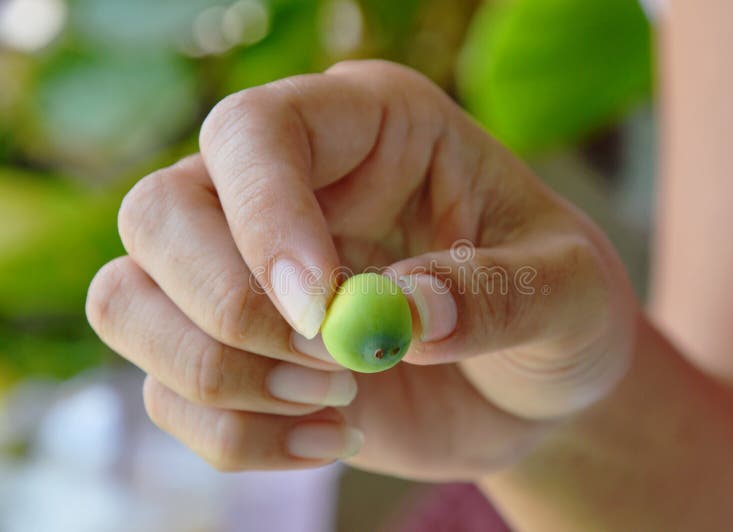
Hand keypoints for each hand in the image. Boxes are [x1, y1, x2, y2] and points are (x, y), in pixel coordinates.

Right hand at [86, 61, 635, 479]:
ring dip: (218, 375)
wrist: (532, 388)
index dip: (264, 218)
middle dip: (231, 310)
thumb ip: (498, 295)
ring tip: (339, 400)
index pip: (255, 133)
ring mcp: (243, 269)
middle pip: (158, 212)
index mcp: (367, 126)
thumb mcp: (568, 295)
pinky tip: (333, 438)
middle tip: (336, 366)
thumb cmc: (558, 313)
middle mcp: (284, 188)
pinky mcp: (232, 350)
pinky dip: (234, 436)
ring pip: (127, 300)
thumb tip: (402, 315)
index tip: (322, 311)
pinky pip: (163, 391)